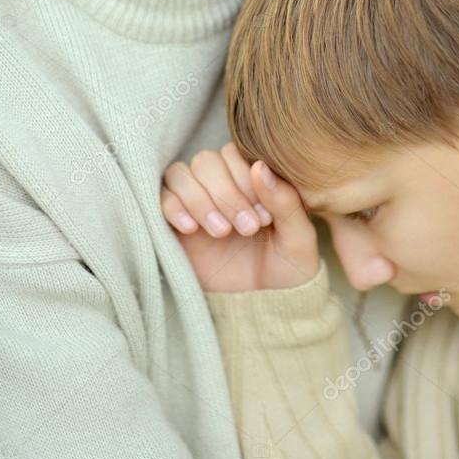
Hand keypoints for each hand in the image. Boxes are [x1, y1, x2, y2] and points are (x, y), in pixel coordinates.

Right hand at [161, 143, 319, 292]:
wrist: (265, 305)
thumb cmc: (287, 266)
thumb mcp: (298, 237)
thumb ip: (286, 201)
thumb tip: (259, 167)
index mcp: (251, 177)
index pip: (235, 153)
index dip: (246, 179)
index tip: (264, 217)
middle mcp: (219, 183)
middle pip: (206, 161)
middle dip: (225, 193)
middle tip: (246, 229)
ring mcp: (194, 201)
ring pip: (180, 174)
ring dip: (200, 200)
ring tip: (222, 232)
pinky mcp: (172, 223)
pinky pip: (160, 198)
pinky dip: (173, 207)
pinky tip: (192, 229)